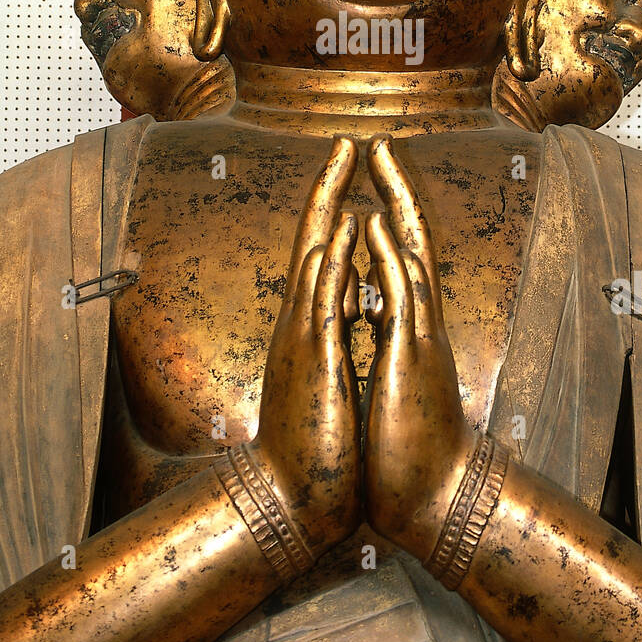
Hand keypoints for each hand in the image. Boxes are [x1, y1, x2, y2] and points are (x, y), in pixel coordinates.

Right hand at [250, 136, 361, 556]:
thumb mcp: (327, 376)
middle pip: (313, 237)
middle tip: (346, 140)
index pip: (323, 253)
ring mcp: (304, 336)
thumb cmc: (314, 444)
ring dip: (329, 204)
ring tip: (343, 158)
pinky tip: (341, 224)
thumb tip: (347, 300)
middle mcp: (303, 320)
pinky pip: (324, 295)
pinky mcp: (314, 358)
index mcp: (313, 325)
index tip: (351, 171)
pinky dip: (332, 256)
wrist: (290, 500)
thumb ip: (333, 334)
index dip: (336, 208)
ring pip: (314, 253)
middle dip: (330, 187)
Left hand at [364, 135, 477, 559]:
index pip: (395, 254)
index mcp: (403, 326)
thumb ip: (381, 337)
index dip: (386, 209)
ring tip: (380, 156)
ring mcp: (416, 335)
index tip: (369, 174)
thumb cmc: (404, 448)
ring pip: (412, 251)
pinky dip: (390, 254)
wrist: (431, 502)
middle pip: (412, 237)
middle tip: (380, 141)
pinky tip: (379, 221)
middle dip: (396, 187)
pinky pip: (401, 295)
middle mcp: (415, 321)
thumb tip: (367, 303)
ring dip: (396, 201)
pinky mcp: (409, 357)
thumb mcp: (385, 378)